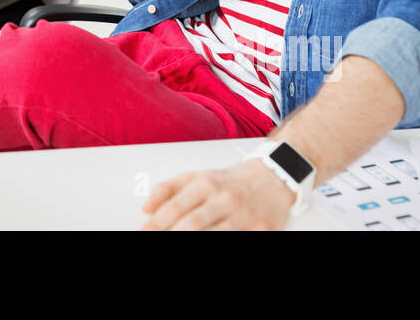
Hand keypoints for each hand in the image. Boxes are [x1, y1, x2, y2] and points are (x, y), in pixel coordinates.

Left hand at [140, 160, 295, 230]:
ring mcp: (245, 216)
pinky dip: (221, 241)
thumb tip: (146, 208)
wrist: (273, 177)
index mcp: (208, 184)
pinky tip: (209, 242)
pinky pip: (236, 240)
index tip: (146, 230)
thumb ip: (168, 189)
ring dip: (193, 240)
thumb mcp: (197, 177)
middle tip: (158, 239)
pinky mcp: (262, 230)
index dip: (158, 222)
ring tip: (180, 242)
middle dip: (173, 234)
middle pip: (193, 224)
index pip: (177, 206)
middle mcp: (226, 199)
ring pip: (215, 235)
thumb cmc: (230, 181)